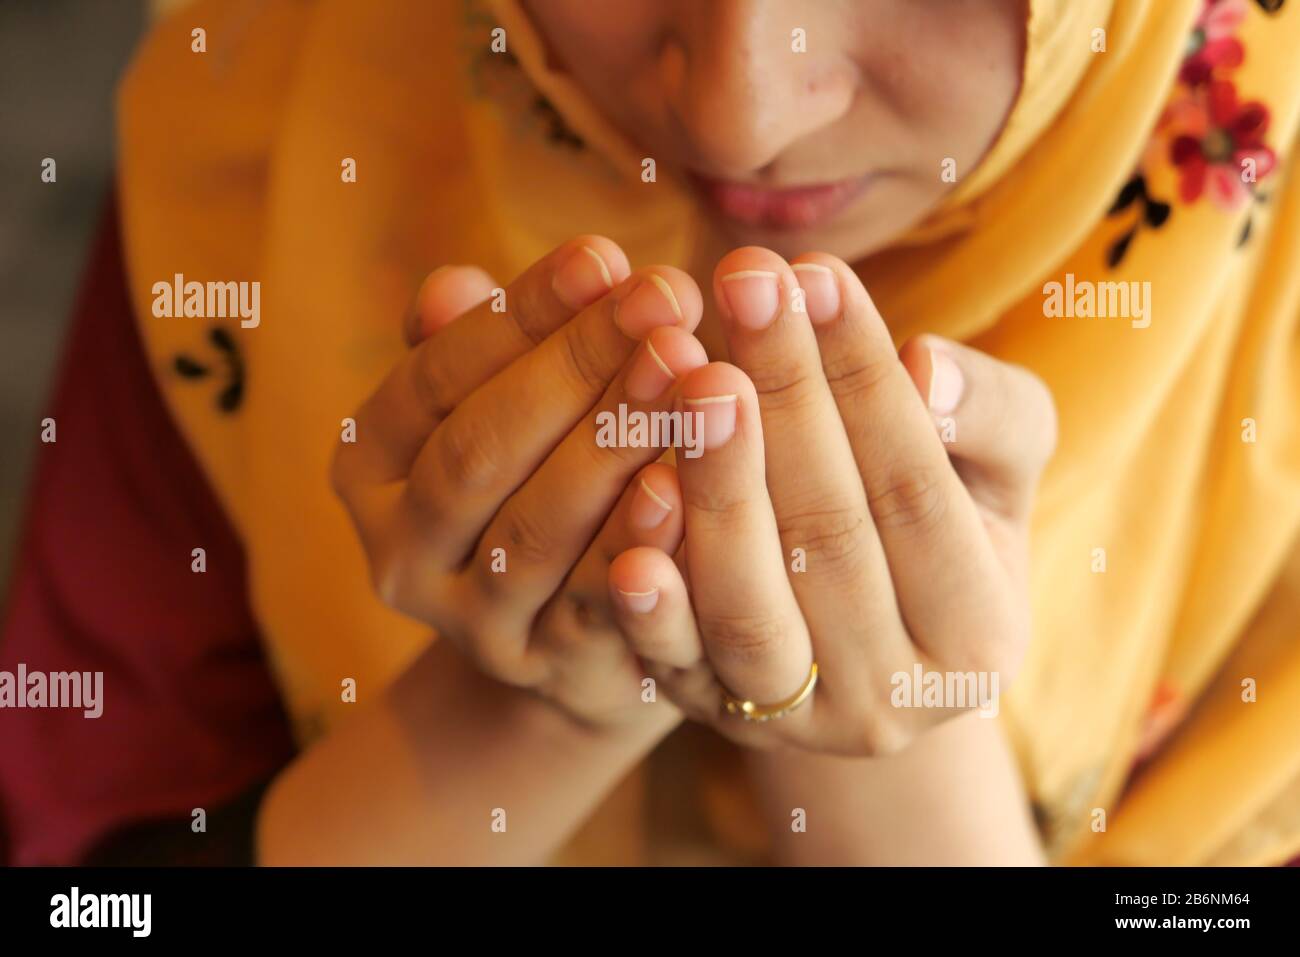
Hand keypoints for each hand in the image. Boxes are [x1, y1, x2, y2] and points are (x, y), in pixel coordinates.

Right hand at [332, 236, 708, 729]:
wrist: (582, 627)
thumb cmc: (546, 469)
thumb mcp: (505, 401)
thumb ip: (484, 343)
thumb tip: (456, 283)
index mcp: (371, 466)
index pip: (435, 377)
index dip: (520, 314)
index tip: (604, 256)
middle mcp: (400, 551)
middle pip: (479, 449)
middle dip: (574, 367)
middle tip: (663, 301)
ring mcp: (468, 622)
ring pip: (532, 530)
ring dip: (609, 445)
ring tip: (688, 370)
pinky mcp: (546, 670)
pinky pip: (592, 607)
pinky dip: (635, 547)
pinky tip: (686, 487)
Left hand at [607, 247, 1056, 753]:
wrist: (863, 654)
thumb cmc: (936, 534)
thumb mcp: (995, 477)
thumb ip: (994, 420)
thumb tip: (927, 368)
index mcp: (978, 636)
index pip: (917, 489)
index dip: (867, 379)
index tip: (820, 274)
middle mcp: (889, 697)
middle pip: (828, 536)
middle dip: (786, 398)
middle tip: (744, 281)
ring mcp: (791, 717)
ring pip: (748, 604)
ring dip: (718, 482)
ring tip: (693, 374)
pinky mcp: (707, 712)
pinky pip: (671, 656)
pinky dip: (651, 588)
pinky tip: (637, 498)